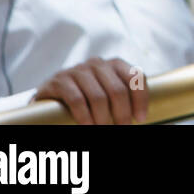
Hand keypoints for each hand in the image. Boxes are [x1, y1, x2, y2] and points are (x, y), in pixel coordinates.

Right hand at [32, 57, 146, 124]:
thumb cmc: (87, 97)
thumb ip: (123, 97)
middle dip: (122, 113)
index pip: (135, 77)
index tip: (141, 118)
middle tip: (123, 127)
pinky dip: (84, 116)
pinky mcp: (59, 81)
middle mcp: (97, 64)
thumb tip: (140, 117)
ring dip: (103, 118)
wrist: (52, 96)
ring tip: (104, 129)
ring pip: (98, 97)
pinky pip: (76, 99)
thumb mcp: (107, 93)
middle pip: (117, 90)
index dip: (141, 99)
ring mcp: (77, 70)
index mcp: (114, 64)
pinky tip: (87, 125)